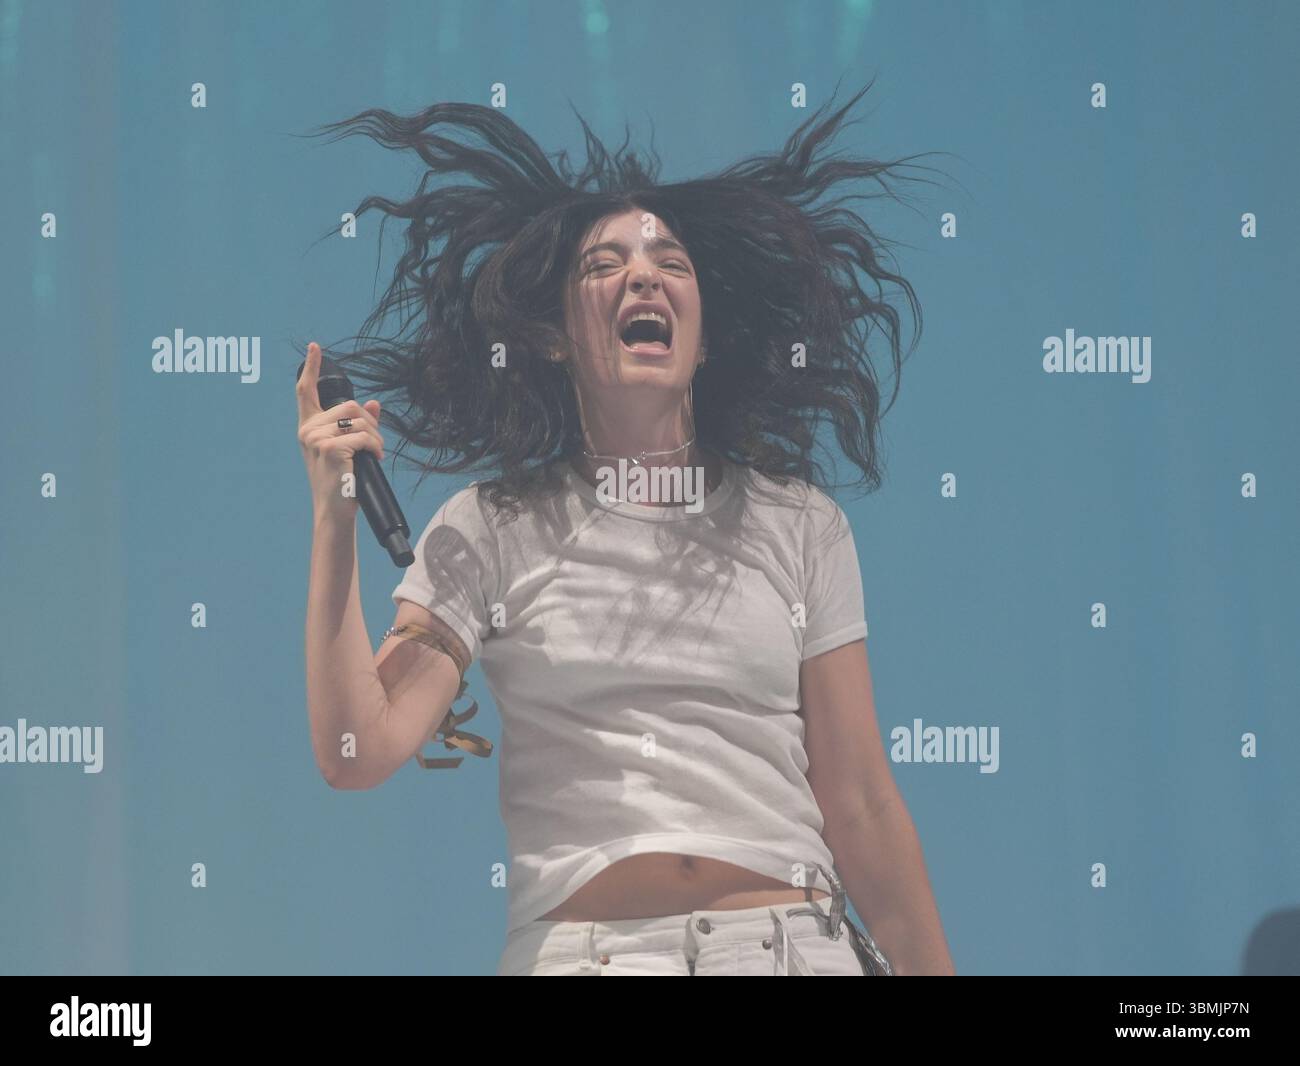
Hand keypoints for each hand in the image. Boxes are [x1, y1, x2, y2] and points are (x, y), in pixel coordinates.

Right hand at [296, 342, 385, 518]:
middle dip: (369, 423)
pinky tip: (374, 458)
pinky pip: (363, 436)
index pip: (306, 391)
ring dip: (374, 436)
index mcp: (308, 427)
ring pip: (358, 419)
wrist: (335, 509)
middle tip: (374, 445)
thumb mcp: (347, 449)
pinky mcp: (330, 448)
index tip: (315, 347)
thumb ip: (357, 426)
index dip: (312, 368)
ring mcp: (316, 438)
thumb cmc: (342, 481)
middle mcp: (308, 430)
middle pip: (349, 406)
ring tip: (373, 453)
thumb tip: (374, 403)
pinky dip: (374, 446)